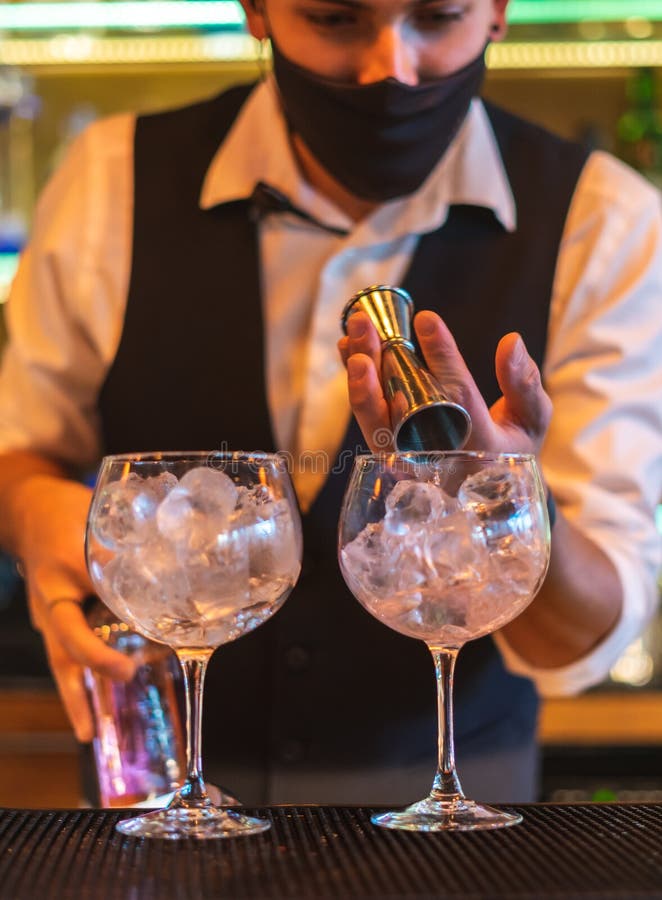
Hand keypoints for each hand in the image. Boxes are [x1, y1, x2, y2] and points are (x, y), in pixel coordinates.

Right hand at [15, 476, 133, 740]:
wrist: (33, 507)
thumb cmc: (65, 516)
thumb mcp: (93, 530)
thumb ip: (126, 555)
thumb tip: (170, 580)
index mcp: (56, 589)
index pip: (73, 632)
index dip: (98, 656)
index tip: (124, 671)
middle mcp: (51, 608)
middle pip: (62, 659)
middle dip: (76, 696)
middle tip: (88, 733)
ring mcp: (52, 612)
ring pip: (63, 658)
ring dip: (76, 693)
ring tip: (88, 731)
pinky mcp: (61, 611)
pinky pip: (70, 645)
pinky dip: (84, 669)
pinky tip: (101, 690)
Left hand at [338, 310, 551, 455]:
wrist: (489, 498)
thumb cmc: (512, 449)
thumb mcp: (531, 420)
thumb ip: (523, 383)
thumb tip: (511, 341)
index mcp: (478, 444)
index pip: (457, 395)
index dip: (441, 356)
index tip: (426, 319)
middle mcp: (437, 455)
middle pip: (399, 409)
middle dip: (378, 364)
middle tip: (366, 324)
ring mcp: (407, 457)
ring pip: (374, 416)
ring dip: (359, 373)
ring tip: (352, 333)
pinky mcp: (389, 453)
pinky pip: (368, 418)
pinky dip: (357, 384)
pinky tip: (348, 351)